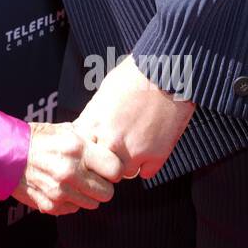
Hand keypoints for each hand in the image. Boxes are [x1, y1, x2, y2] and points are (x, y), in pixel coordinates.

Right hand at [12, 122, 121, 214]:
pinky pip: (74, 209)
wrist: (7, 154)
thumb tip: (103, 143)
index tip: (107, 167)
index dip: (113, 168)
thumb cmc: (34, 140)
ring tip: (75, 181)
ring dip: (87, 194)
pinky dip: (71, 201)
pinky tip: (62, 187)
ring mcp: (60, 191)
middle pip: (107, 192)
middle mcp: (70, 172)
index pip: (115, 169)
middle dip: (103, 184)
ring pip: (93, 203)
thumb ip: (87, 137)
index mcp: (76, 149)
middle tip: (93, 176)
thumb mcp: (63, 129)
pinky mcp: (51, 205)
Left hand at [73, 55, 195, 181]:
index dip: (87, 148)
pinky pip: (146, 173)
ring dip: (124, 164)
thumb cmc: (134, 75)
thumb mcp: (103, 93)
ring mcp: (134, 151)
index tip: (93, 145)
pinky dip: (146, 165)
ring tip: (131, 147)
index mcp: (95, 123)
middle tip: (111, 149)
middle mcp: (111, 141)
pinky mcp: (157, 155)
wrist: (166, 73)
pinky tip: (147, 150)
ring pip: (122, 173)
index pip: (81, 151)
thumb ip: (93, 116)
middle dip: (103, 160)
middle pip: (98, 167)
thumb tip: (86, 129)